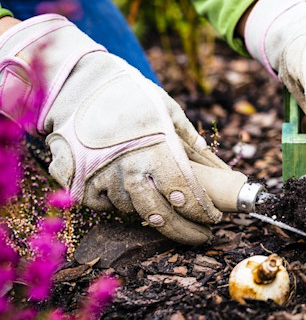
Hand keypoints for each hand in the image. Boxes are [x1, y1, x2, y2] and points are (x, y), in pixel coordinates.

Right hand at [0, 14, 244, 244]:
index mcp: (157, 151)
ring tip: (165, 208)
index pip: (186, 194)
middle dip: (184, 230)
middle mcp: (129, 169)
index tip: (214, 218)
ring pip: (131, 210)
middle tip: (201, 236)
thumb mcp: (167, 109)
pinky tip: (127, 197)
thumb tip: (213, 160)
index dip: (202, 211)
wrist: (79, 84)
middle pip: (160, 215)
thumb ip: (189, 138)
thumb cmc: (131, 95)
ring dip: (150, 213)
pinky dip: (113, 204)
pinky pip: (100, 205)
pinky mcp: (77, 180)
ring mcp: (101, 176)